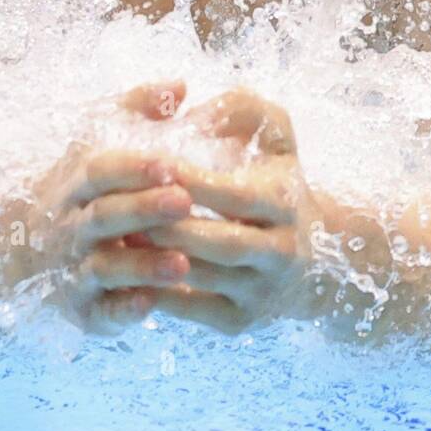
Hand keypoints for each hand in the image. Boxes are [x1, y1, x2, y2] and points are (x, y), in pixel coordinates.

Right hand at [25, 81, 195, 333]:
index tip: (171, 163)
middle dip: (143, 209)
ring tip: (182, 264)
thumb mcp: (99, 143)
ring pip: (105, 266)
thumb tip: (181, 84)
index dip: (132, 167)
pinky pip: (100, 311)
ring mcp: (74, 268)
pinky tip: (151, 305)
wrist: (24, 250)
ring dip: (142, 266)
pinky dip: (122, 309)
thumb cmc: (84, 190)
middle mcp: (72, 226)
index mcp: (77, 183)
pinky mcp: (82, 308)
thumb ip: (137, 112)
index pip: (99, 170)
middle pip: (105, 216)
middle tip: (185, 201)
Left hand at [140, 89, 321, 333]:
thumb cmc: (276, 183)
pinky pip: (193, 310)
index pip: (233, 195)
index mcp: (285, 203)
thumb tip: (197, 108)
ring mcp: (262, 291)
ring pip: (201, 278)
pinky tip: (129, 270)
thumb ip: (242, 109)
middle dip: (168, 227)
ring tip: (118, 236)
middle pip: (218, 243)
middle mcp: (281, 252)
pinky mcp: (241, 321)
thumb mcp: (274, 138)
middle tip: (123, 209)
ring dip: (156, 259)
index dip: (192, 183)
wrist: (312, 258)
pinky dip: (160, 292)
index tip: (153, 167)